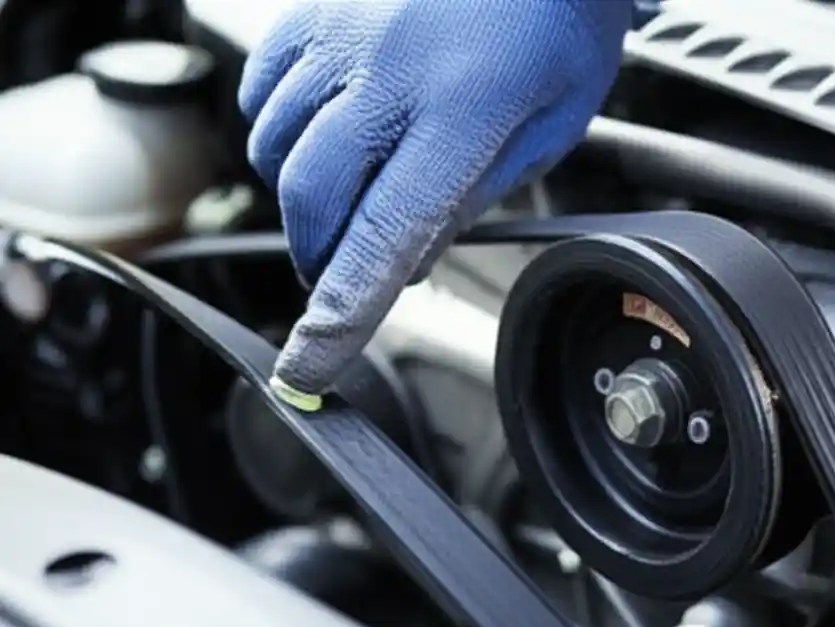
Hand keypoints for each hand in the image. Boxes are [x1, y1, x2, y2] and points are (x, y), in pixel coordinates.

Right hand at [240, 0, 630, 396]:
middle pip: (312, 196)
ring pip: (276, 146)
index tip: (308, 370)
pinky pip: (262, 90)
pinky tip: (322, 137)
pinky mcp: (314, 7)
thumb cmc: (558, 27)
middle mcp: (388, 70)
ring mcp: (342, 32)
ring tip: (347, 198)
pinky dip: (276, 130)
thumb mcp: (548, 128)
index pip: (383, 237)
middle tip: (343, 277)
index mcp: (462, 112)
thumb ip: (471, 197)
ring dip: (300, 196)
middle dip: (319, 257)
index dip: (342, 315)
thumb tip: (407, 260)